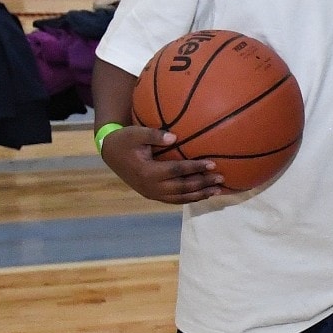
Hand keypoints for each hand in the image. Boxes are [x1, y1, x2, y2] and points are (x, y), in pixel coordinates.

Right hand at [100, 125, 223, 203]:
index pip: (177, 171)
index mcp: (148, 171)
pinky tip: (202, 195)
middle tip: (221, 179)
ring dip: (199, 194)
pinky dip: (189, 198)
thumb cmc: (125, 140)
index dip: (195, 168)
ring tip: (218, 190)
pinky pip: (174, 200)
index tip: (212, 164)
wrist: (111, 154)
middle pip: (182, 187)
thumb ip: (154, 135)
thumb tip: (175, 137)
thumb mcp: (136, 133)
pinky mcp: (152, 195)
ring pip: (180, 197)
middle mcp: (151, 186)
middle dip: (203, 183)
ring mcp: (152, 193)